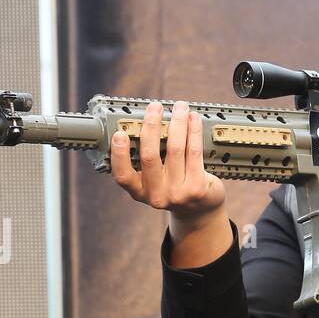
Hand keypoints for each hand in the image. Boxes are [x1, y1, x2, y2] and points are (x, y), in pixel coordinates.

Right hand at [110, 99, 225, 222]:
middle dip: (151, 126)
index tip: (120, 133)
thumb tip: (147, 121)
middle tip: (155, 106)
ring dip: (177, 122)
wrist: (199, 210)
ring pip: (175, 149)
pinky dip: (193, 131)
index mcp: (139, 192)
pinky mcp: (197, 188)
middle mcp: (156, 195)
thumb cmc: (173, 187)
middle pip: (150, 156)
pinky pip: (194, 153)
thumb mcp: (154, 181)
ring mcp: (177, 193)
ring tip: (180, 107)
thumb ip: (148, 160)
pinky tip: (193, 120)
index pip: (123, 175)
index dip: (119, 154)